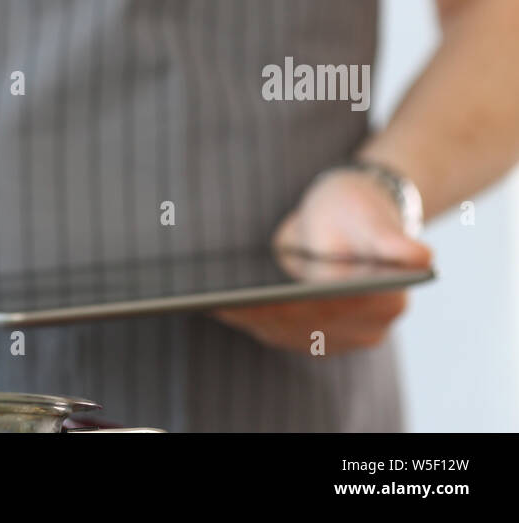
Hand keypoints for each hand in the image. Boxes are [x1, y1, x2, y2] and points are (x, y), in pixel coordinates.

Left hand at [212, 169, 433, 353]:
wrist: (345, 218)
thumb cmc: (358, 209)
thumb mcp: (372, 214)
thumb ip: (393, 239)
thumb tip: (422, 258)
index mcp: (388, 301)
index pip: (333, 309)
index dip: (296, 304)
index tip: (259, 298)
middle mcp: (367, 329)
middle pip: (303, 323)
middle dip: (261, 311)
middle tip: (218, 299)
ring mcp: (338, 338)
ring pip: (282, 330)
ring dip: (246, 317)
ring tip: (207, 300)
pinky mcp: (309, 336)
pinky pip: (271, 329)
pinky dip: (243, 317)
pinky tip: (212, 302)